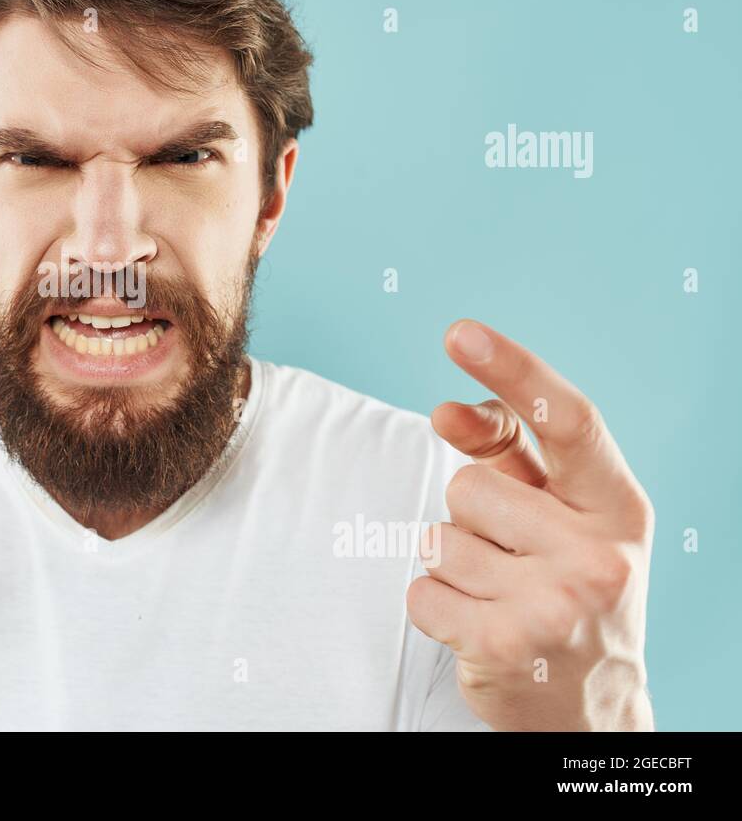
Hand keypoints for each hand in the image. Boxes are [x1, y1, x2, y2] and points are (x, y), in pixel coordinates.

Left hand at [406, 320, 654, 730]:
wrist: (588, 705)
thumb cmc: (565, 587)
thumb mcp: (562, 518)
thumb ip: (511, 457)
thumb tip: (447, 411)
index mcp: (618, 506)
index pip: (566, 419)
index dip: (512, 369)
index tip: (458, 332)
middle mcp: (600, 552)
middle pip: (469, 487)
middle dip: (473, 522)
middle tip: (513, 564)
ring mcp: (556, 602)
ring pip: (439, 539)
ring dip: (454, 567)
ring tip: (501, 597)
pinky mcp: (507, 643)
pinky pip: (420, 590)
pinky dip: (434, 608)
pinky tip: (478, 628)